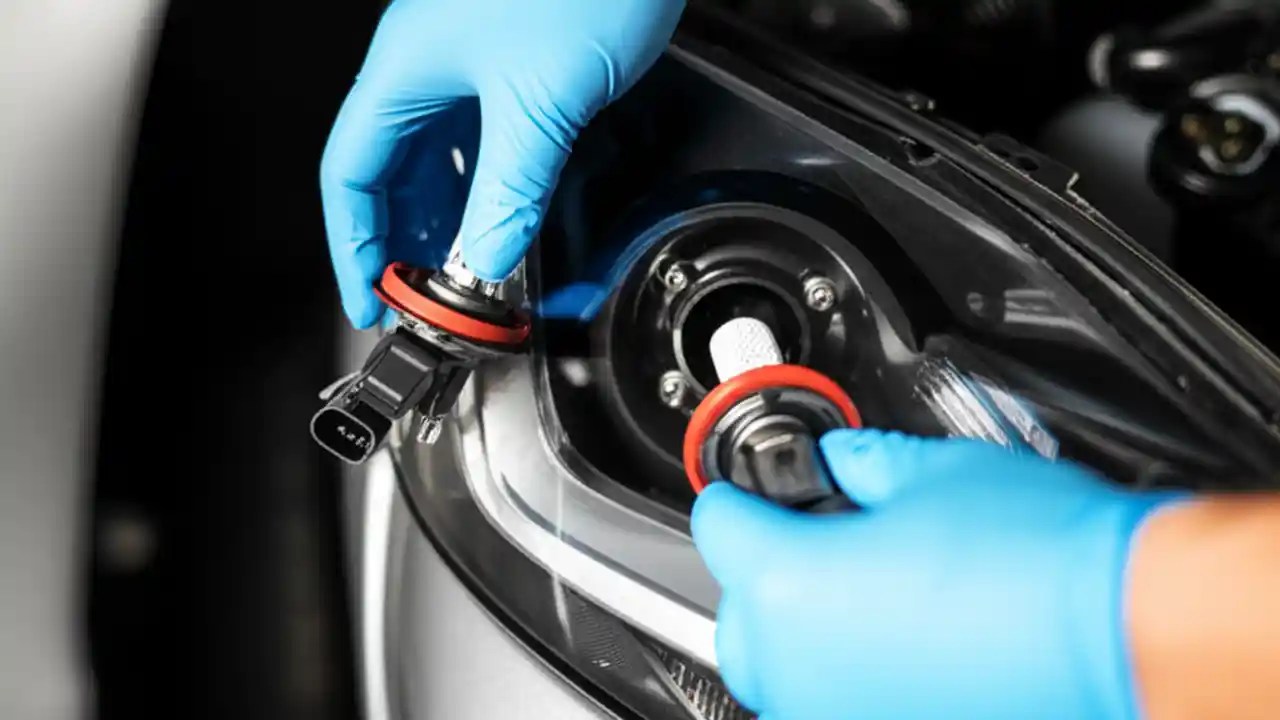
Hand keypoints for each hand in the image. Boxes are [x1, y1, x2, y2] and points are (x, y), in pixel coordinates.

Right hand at [320, 0, 684, 327]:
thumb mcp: (542, 104)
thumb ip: (512, 189)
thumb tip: (488, 256)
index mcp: (407, 67)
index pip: (350, 174)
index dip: (352, 245)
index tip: (368, 297)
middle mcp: (426, 59)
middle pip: (385, 166)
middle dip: (398, 236)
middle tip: (417, 294)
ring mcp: (465, 54)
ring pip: (431, 151)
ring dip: (441, 213)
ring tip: (458, 266)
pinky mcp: (507, 54)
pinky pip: (475, 131)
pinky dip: (480, 180)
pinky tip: (498, 208)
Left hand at [692, 429, 1184, 719]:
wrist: (1124, 634)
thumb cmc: (1041, 559)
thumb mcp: (931, 472)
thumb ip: (859, 464)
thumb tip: (841, 464)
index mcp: (789, 584)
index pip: (718, 526)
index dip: (740, 495)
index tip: (757, 490)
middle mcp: (798, 667)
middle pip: (741, 614)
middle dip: (769, 572)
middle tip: (820, 538)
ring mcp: (838, 717)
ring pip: (783, 675)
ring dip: (806, 633)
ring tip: (869, 593)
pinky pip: (838, 704)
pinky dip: (851, 678)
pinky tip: (903, 644)